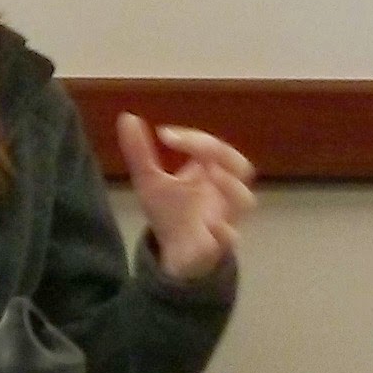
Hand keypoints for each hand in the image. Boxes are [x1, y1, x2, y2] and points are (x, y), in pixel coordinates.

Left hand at [118, 115, 254, 280]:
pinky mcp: (217, 246)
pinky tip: (212, 226)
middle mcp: (223, 193)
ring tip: (211, 174)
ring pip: (245, 201)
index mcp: (210, 174)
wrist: (172, 256)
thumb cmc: (169, 214)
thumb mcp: (149, 181)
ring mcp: (225, 218)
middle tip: (200, 150)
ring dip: (231, 187)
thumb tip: (126, 117)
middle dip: (223, 154)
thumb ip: (139, 152)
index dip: (196, 138)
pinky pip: (230, 239)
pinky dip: (224, 233)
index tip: (164, 134)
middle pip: (242, 167)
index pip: (215, 148)